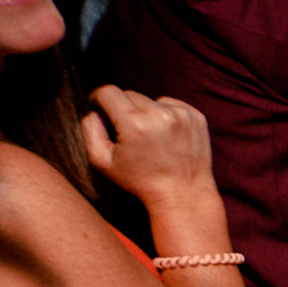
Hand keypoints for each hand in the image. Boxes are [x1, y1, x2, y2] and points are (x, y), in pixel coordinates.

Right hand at [81, 86, 218, 208]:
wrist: (183, 194)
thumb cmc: (140, 180)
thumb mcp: (103, 162)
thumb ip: (91, 131)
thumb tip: (95, 110)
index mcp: (134, 123)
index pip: (108, 92)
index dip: (98, 97)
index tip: (98, 105)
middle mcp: (159, 114)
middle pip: (129, 94)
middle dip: (122, 108)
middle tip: (126, 131)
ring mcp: (181, 114)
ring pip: (151, 99)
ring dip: (145, 112)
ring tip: (149, 137)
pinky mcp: (196, 116)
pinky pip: (171, 105)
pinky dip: (165, 115)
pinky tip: (165, 136)